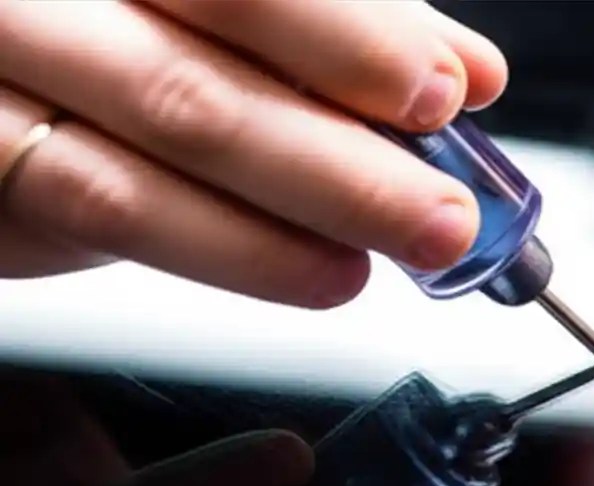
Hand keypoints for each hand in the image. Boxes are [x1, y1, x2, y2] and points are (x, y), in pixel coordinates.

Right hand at [0, 0, 506, 305]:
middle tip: (449, 210)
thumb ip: (342, 24)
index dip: (351, 38)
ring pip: (155, 150)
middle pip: (195, 81)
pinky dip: (234, 248)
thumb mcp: (228, 6)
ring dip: (310, 209)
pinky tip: (324, 270)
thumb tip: (466, 69)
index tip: (444, 93)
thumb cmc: (128, 24)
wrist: (7, 69)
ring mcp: (2, 78)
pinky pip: (108, 211)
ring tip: (411, 242)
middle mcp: (45, 0)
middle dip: (347, 157)